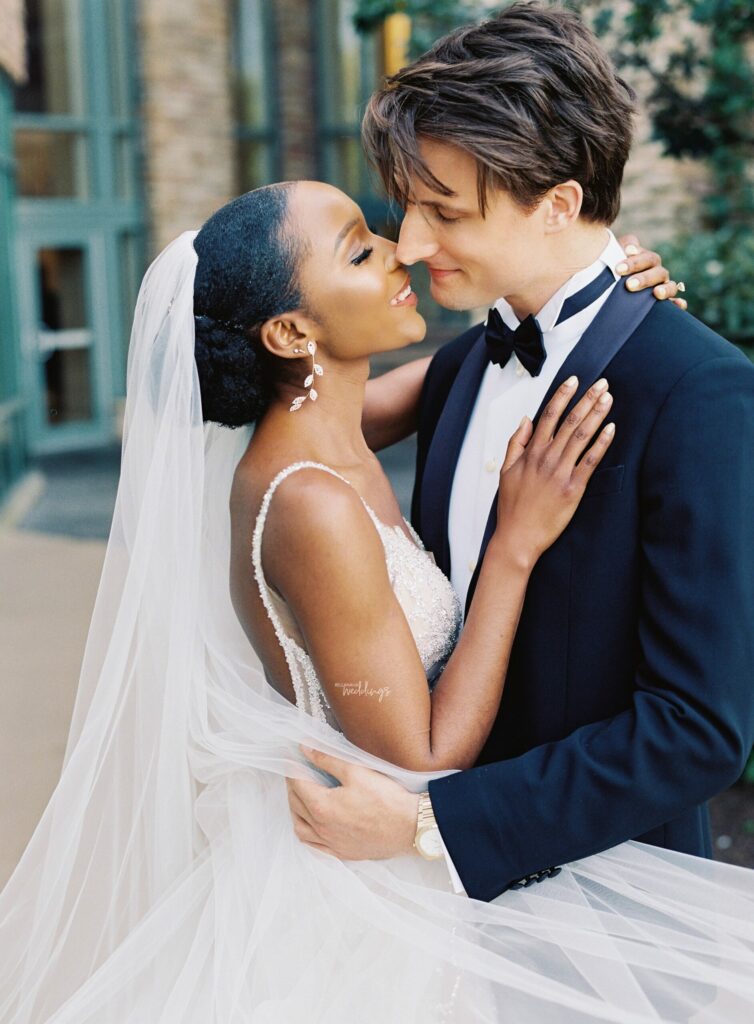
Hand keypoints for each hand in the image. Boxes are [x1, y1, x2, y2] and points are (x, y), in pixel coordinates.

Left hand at [286, 746, 419, 859]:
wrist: (409, 827)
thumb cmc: (385, 799)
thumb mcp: (355, 771)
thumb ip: (327, 759)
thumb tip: (306, 749)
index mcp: (322, 806)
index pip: (297, 784)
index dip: (292, 769)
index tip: (291, 760)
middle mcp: (321, 828)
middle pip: (296, 804)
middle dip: (292, 786)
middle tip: (296, 773)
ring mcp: (331, 843)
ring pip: (300, 827)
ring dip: (295, 810)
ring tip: (300, 797)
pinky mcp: (342, 852)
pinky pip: (314, 846)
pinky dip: (306, 834)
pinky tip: (310, 826)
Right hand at [493, 376, 614, 566]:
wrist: (518, 537)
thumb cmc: (512, 507)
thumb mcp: (506, 471)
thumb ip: (516, 443)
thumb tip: (526, 419)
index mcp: (531, 452)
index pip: (549, 415)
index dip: (563, 395)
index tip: (574, 380)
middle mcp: (546, 458)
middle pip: (570, 421)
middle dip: (587, 399)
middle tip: (602, 384)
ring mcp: (561, 472)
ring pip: (582, 436)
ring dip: (596, 414)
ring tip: (608, 398)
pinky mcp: (574, 488)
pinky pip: (591, 461)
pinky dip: (602, 443)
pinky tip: (611, 429)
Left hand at [616, 234, 686, 309]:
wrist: (610, 297)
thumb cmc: (611, 274)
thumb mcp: (611, 261)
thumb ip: (617, 250)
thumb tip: (628, 247)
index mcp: (645, 260)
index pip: (644, 257)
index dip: (635, 261)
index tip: (620, 266)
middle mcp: (656, 272)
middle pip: (657, 272)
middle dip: (644, 278)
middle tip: (629, 285)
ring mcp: (663, 287)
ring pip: (670, 285)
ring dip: (665, 289)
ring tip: (657, 293)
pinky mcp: (666, 303)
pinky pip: (676, 303)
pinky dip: (679, 303)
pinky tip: (679, 304)